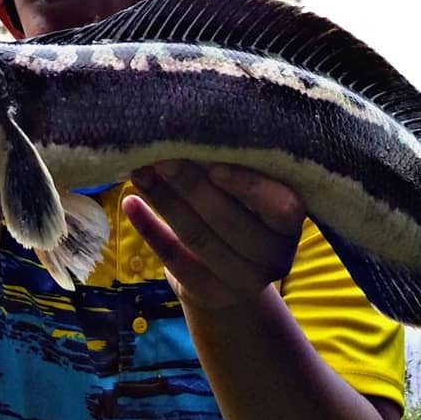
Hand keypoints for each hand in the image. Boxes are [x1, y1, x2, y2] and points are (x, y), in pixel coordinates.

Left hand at [123, 161, 304, 311]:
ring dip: (165, 200)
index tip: (212, 163)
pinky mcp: (207, 291)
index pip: (282, 206)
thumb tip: (190, 127)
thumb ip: (232, 168)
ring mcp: (241, 280)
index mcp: (290, 226)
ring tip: (140, 171)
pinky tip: (130, 202)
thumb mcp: (249, 196)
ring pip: (198, 237)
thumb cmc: (240, 216)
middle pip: (229, 220)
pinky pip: (173, 258)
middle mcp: (274, 257)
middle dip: (191, 185)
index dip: (248, 185)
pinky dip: (149, 228)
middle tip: (161, 155)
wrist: (229, 278)